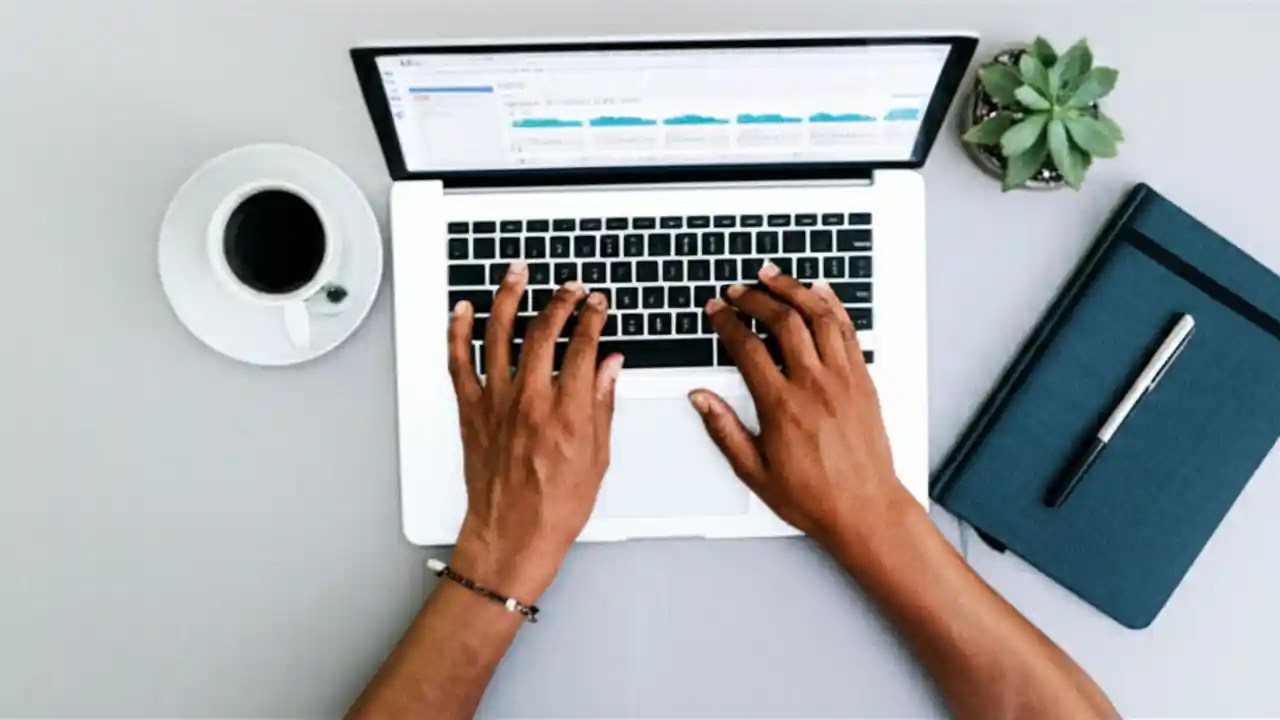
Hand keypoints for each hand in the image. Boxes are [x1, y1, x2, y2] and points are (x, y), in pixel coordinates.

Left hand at [447, 263, 623, 600]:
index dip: (592, 318)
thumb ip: (602, 404)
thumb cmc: (554, 507)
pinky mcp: (470, 411)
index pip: (583, 346)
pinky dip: (458, 332)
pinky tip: (463, 310)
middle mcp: (530, 401)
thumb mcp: (598, 456)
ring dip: (509, 297)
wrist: (512, 536)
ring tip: (517, 274)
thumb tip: (609, 366)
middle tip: (570, 289)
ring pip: (498, 334)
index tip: (597, 305)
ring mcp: (495, 403)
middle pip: (544, 331)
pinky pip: (458, 361)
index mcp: (567, 412)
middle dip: (560, 301)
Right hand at [689, 265, 906, 546]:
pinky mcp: (863, 381)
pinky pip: (848, 331)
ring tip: (772, 276)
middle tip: (737, 290)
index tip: (716, 311)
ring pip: (818, 317)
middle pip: (783, 322)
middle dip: (755, 298)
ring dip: (793, 290)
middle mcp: (814, 386)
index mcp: (782, 407)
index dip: (727, 323)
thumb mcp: (754, 471)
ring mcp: (843, 380)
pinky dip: (833, 305)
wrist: (865, 510)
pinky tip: (819, 291)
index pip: (747, 348)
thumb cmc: (813, 496)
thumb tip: (700, 398)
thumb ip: (723, 429)